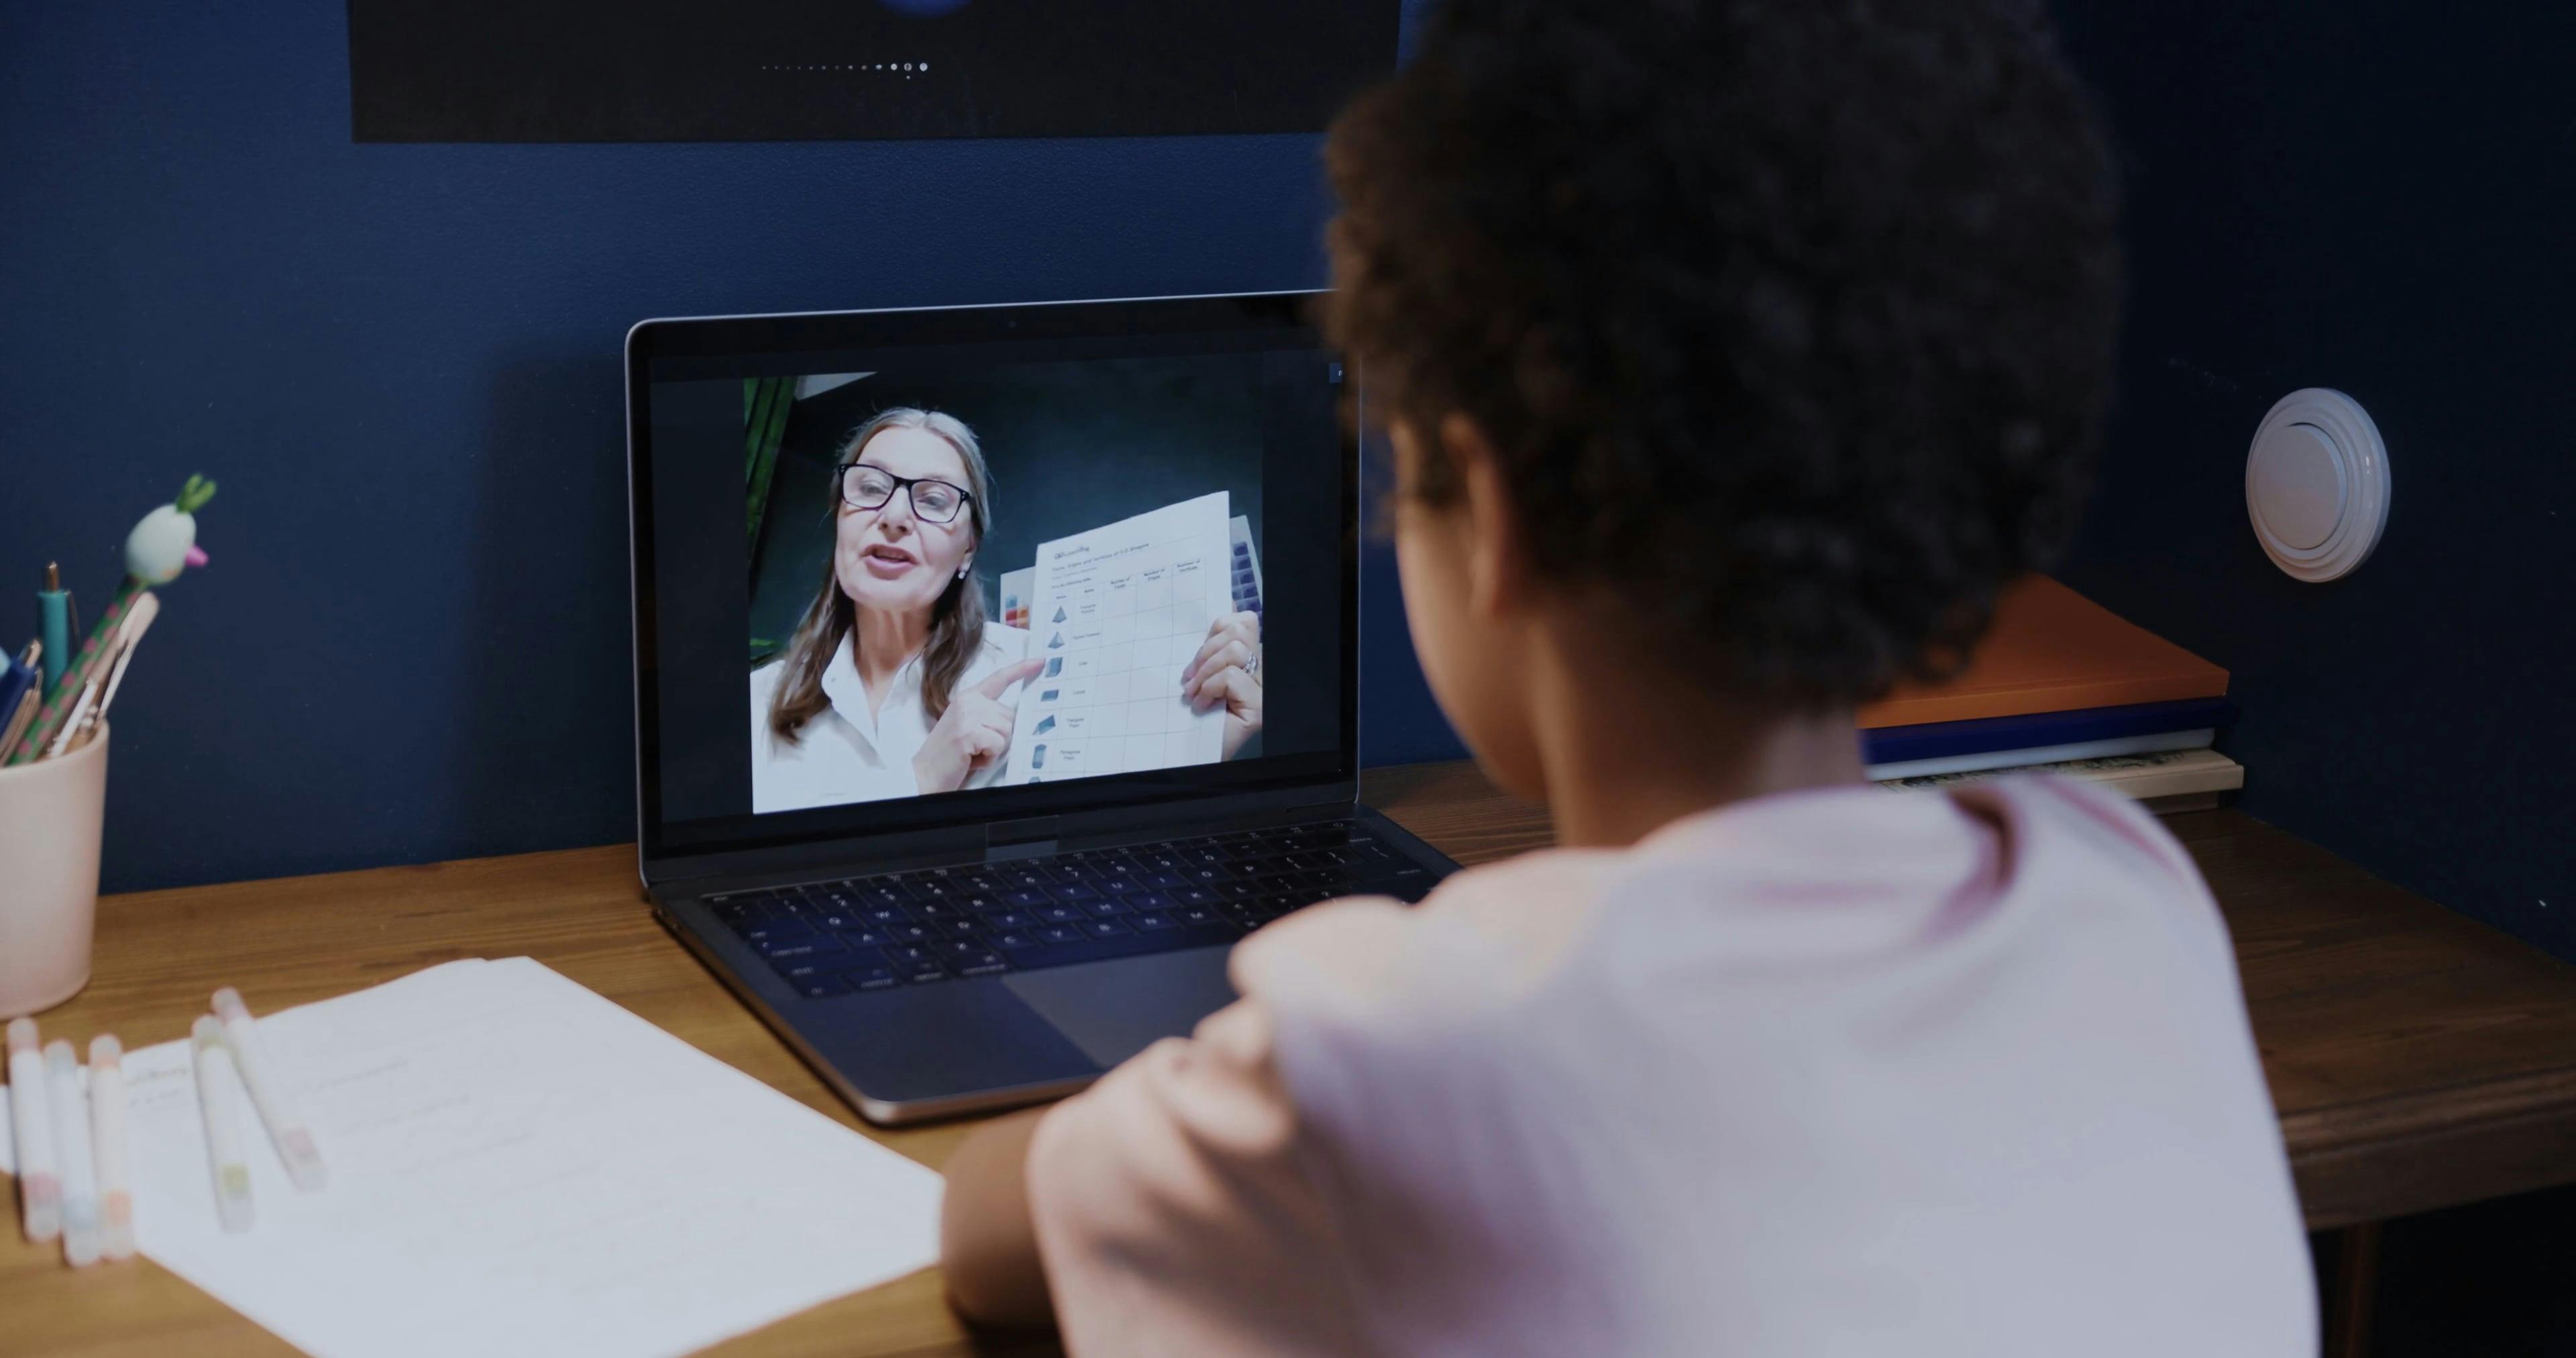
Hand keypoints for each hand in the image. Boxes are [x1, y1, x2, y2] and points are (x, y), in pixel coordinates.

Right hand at [914, 659, 1044, 793]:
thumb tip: (1014, 717)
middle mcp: (968, 701)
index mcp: (968, 698)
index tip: (1040, 661)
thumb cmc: (950, 756)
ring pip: (1007, 731)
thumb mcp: (968, 727)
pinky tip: (970, 759)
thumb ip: (987, 716)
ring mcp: (968, 714)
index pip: (999, 679)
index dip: (1021, 669)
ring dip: (994, 750)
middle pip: (1010, 716)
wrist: (924, 775)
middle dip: (1000, 738)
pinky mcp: (969, 731)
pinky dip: (988, 759)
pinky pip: (998, 745)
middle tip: (976, 748)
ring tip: (972, 754)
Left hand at [1183, 612, 1262, 759]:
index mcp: (1247, 660)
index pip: (1244, 621)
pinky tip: (1201, 705)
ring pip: (1236, 650)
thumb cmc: (1190, 715)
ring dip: (1205, 671)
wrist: (1188, 749)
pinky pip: (1231, 676)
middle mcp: (1259, 672)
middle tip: (1190, 678)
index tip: (1197, 656)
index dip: (1217, 628)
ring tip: (1194, 692)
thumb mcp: (1197, 672)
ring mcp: (1261, 689)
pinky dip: (1209, 688)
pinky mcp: (1258, 706)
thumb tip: (1218, 608)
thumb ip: (1208, 648)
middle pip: (1239, 630)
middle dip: (1205, 651)